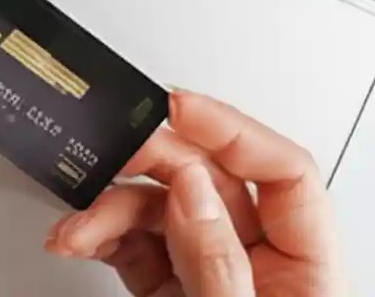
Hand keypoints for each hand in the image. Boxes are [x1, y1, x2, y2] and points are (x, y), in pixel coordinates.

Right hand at [44, 90, 349, 295]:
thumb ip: (216, 260)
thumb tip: (191, 191)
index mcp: (307, 272)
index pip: (283, 172)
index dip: (232, 128)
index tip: (178, 105)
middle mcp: (259, 267)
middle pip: (207, 181)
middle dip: (149, 165)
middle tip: (111, 156)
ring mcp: (208, 276)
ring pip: (158, 210)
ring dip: (108, 207)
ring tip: (77, 226)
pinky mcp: (167, 289)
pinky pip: (132, 242)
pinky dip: (98, 233)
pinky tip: (77, 236)